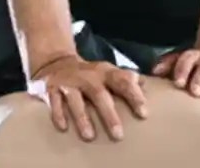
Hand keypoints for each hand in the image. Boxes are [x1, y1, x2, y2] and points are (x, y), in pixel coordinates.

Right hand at [27, 54, 147, 141]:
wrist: (56, 62)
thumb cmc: (90, 74)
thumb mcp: (109, 72)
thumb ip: (127, 78)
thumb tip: (147, 85)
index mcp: (106, 72)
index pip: (124, 82)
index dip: (135, 96)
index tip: (143, 114)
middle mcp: (88, 77)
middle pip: (100, 95)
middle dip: (109, 115)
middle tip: (118, 135)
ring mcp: (69, 82)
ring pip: (76, 100)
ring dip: (83, 118)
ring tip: (90, 136)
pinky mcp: (52, 89)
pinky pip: (54, 102)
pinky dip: (58, 114)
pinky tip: (63, 127)